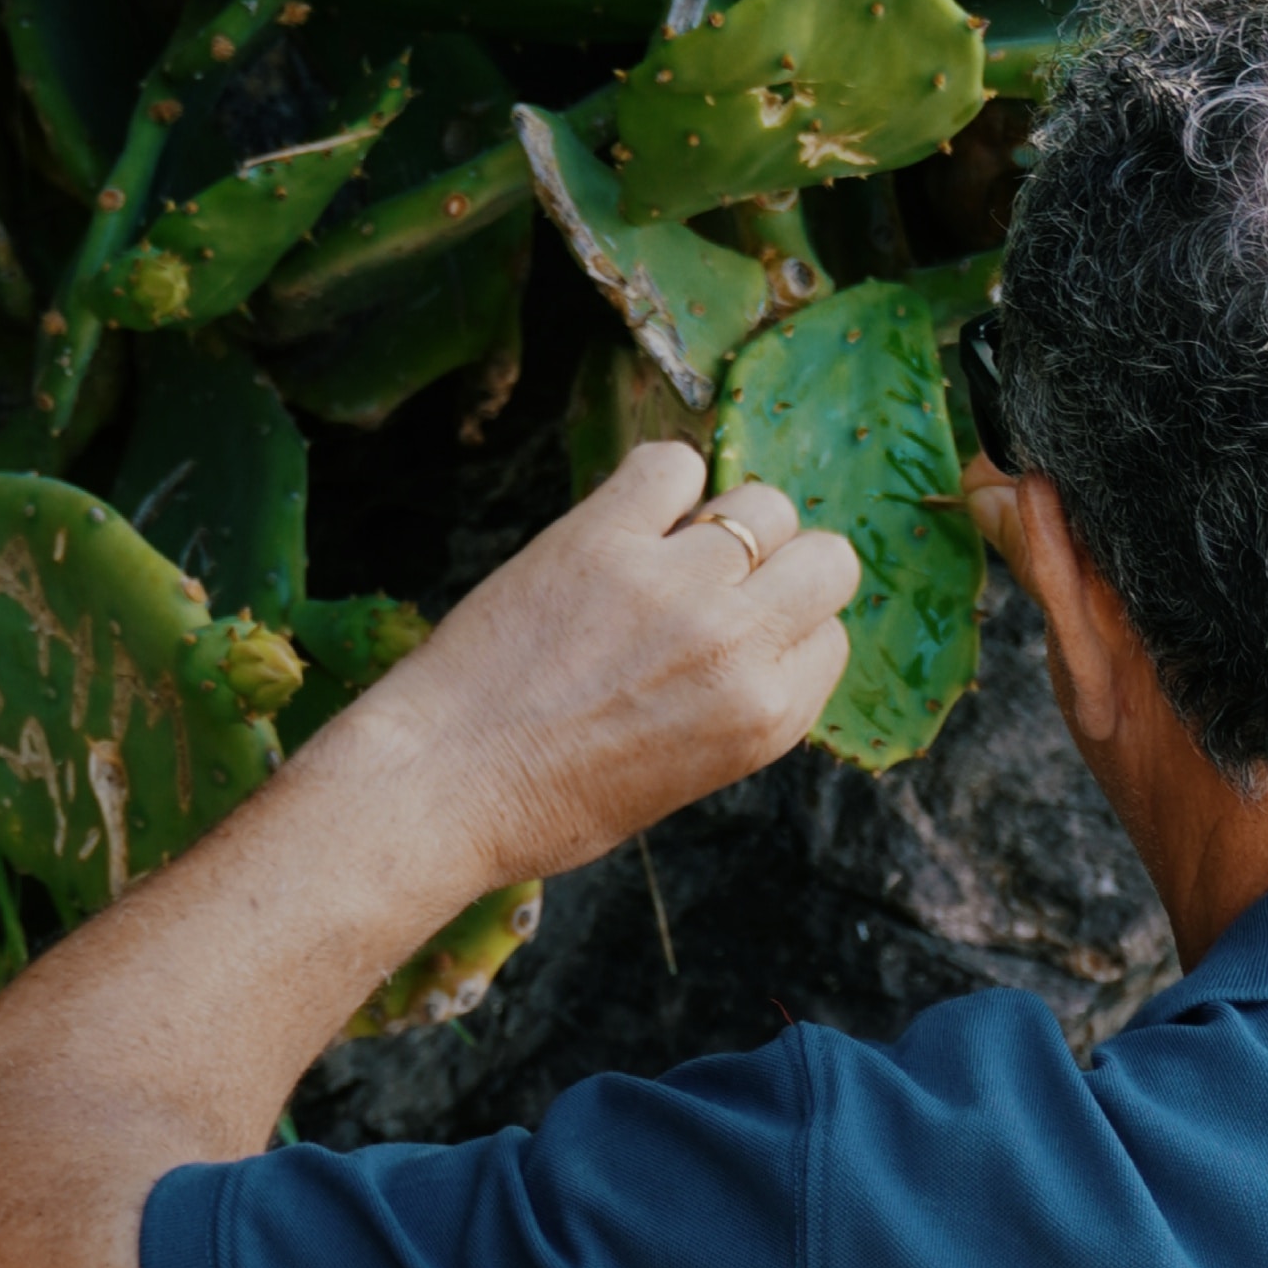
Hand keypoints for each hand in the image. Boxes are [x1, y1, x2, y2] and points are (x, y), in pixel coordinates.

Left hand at [338, 441, 861, 890]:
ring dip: (728, 525)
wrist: (437, 785)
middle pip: (827, 560)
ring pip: (763, 506)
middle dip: (787, 568)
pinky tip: (633, 517)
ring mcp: (673, 584)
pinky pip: (673, 465)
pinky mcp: (603, 536)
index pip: (830, 637)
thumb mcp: (684, 779)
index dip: (787, 631)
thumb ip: (740, 704)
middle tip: (727, 585)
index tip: (745, 634)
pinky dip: (662, 483)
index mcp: (764, 718)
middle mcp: (735, 646)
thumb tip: (759, 635)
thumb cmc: (548, 801)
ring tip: (674, 550)